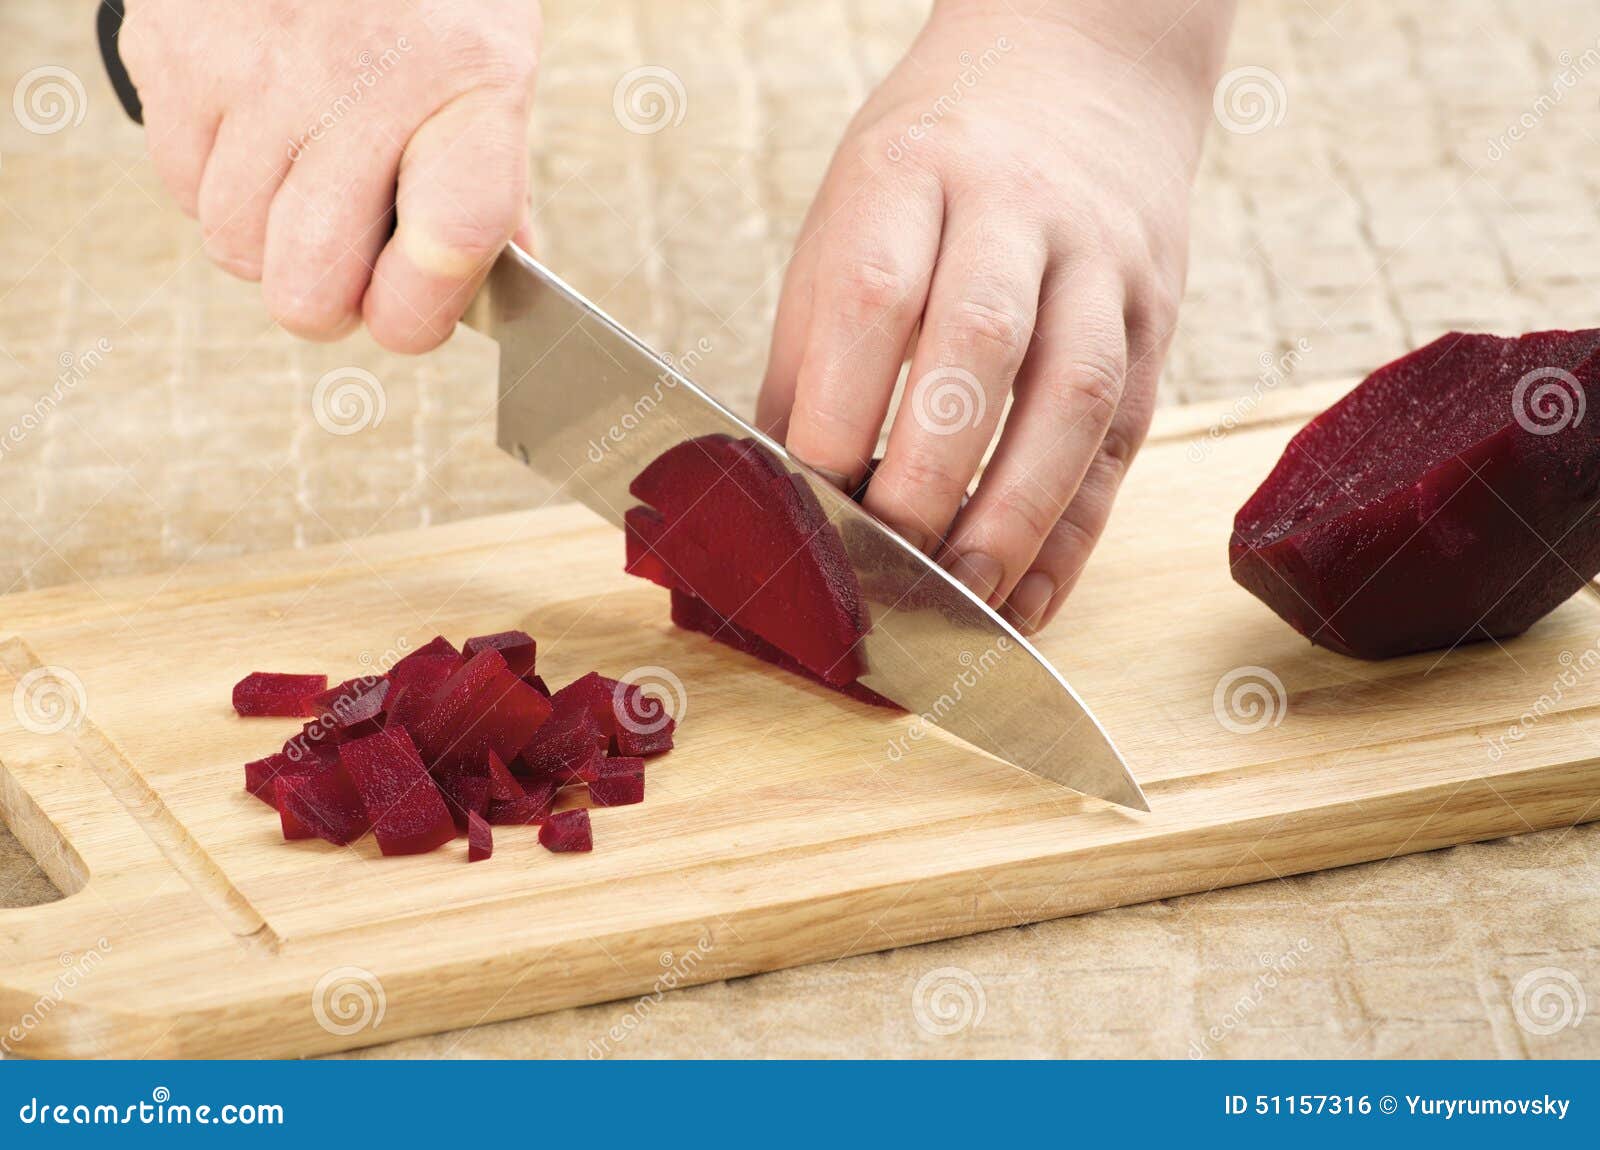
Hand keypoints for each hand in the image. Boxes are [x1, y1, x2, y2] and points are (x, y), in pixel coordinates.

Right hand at [120, 0, 540, 351]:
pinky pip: (182, 190)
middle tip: (345, 265)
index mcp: (467, 86)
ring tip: (304, 178)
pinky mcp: (174, 53)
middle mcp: (361, 78)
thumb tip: (497, 295)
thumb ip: (493, 191)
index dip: (418, 314)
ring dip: (268, 242)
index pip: (447, 246)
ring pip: (237, 249)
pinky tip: (257, 135)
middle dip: (328, 301)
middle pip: (311, 287)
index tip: (410, 313)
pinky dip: (216, 186)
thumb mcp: (490, 70)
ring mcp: (256, 69)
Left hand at [756, 0, 1232, 630]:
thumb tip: (777, 498)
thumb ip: (813, 353)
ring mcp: (1101, 260)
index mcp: (912, 171)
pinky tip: (1033, 598)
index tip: (809, 499)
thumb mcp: (846, 218)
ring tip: (965, 602)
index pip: (876, 295)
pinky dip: (1078, 531)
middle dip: (932, 476)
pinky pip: (1123, 436)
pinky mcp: (1153, 315)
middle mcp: (1018, 207)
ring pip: (1075, 395)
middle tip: (888, 567)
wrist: (1079, 71)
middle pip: (981, 346)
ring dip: (1018, 516)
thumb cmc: (932, 171)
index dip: (842, 411)